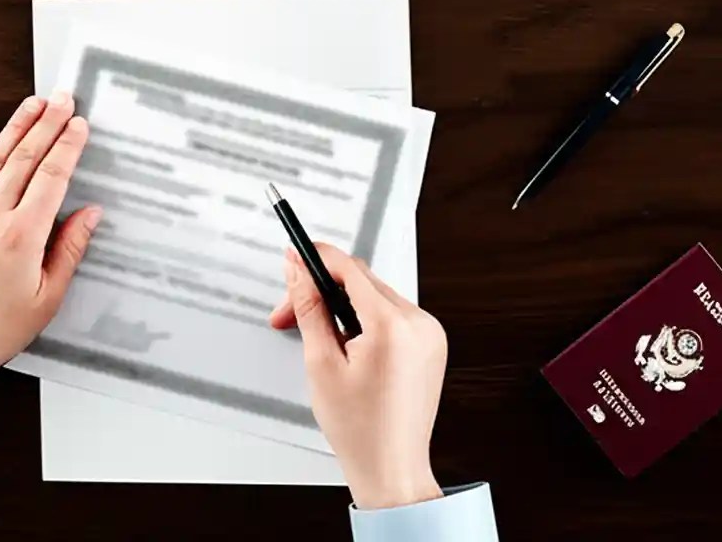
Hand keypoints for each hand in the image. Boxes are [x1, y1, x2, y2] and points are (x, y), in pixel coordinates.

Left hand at [0, 92, 102, 391]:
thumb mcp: (46, 298)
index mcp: (23, 236)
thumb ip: (69, 251)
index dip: (68, 145)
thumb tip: (89, 215)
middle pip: (25, 157)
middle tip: (63, 99)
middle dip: (47, 123)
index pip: (52, 176)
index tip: (80, 125)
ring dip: (15, 126)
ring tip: (33, 104)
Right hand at [270, 245, 446, 509]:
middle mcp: (420, 324)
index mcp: (393, 327)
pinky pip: (393, 315)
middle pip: (362, 282)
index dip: (317, 259)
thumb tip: (298, 270)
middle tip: (289, 313)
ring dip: (343, 307)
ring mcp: (430, 334)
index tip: (295, 254)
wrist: (392, 468)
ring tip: (319, 338)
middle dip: (322, 292)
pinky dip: (366, 320)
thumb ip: (309, 308)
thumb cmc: (360, 429)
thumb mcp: (321, 363)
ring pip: (376, 297)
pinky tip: (347, 345)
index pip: (350, 270)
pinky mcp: (432, 344)